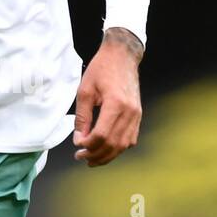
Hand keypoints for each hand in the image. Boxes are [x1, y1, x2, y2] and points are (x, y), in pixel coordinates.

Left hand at [72, 27, 143, 166]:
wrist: (122, 56)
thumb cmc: (102, 69)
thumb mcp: (85, 91)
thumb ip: (82, 118)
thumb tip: (79, 139)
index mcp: (116, 103)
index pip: (101, 135)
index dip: (88, 145)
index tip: (77, 145)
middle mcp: (130, 112)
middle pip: (113, 144)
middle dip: (95, 155)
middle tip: (81, 157)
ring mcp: (137, 115)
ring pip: (123, 145)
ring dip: (107, 156)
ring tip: (91, 159)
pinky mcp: (138, 116)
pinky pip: (130, 139)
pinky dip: (118, 148)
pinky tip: (105, 150)